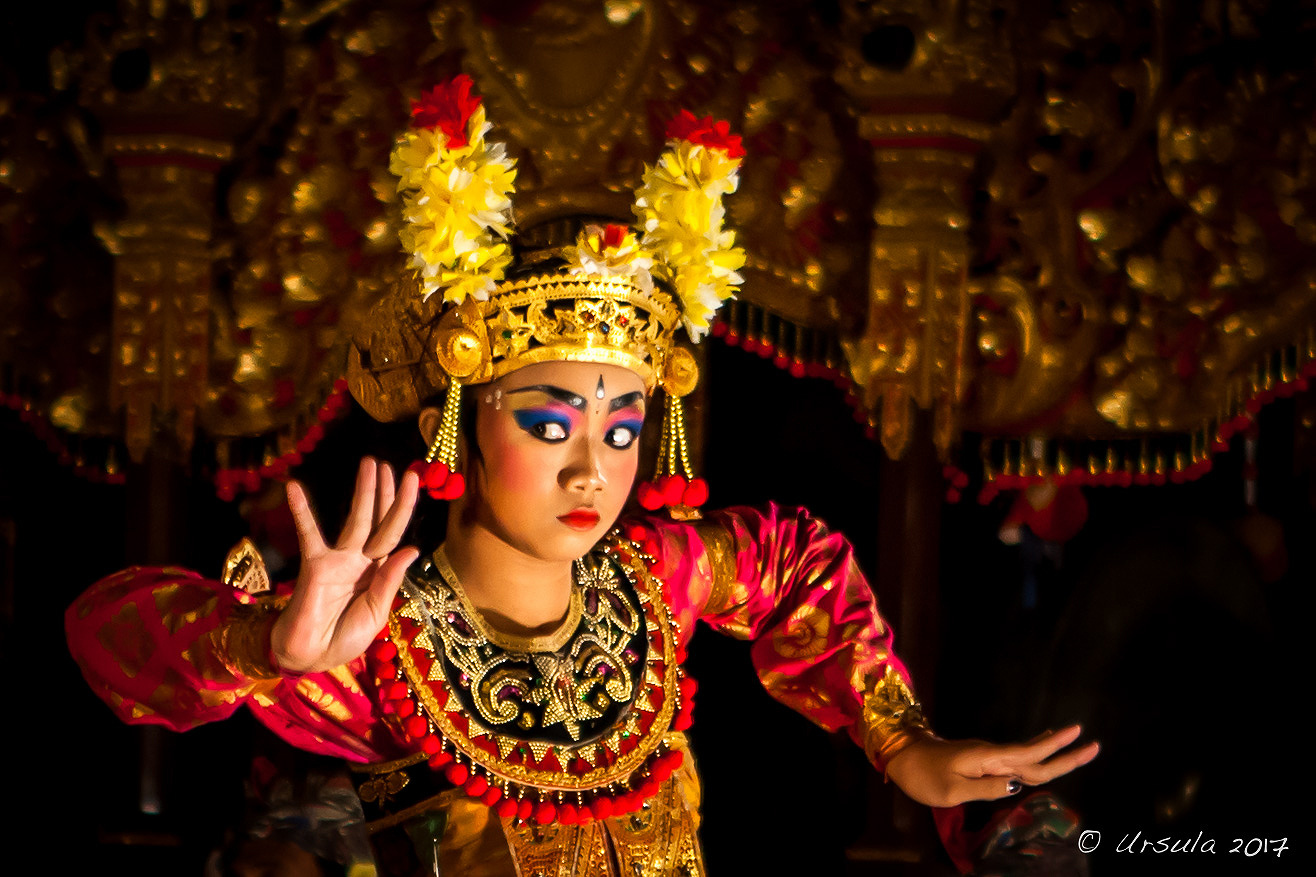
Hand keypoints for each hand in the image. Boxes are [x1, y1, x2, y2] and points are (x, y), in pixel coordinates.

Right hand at [271, 458, 419, 673]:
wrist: (311, 656)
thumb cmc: (346, 637)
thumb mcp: (376, 612)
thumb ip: (390, 580)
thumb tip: (412, 548)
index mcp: (380, 570)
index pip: (395, 533)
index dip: (404, 507)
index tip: (413, 478)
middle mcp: (362, 559)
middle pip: (379, 520)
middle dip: (385, 492)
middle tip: (388, 463)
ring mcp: (339, 559)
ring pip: (356, 520)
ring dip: (364, 492)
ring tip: (368, 463)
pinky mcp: (315, 564)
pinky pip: (309, 534)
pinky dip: (302, 512)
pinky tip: (294, 487)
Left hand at [884, 725, 1098, 806]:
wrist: (903, 757)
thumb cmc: (924, 776)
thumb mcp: (952, 789)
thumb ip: (985, 788)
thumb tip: (1017, 786)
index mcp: (987, 759)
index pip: (1030, 756)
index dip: (1057, 750)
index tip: (1081, 737)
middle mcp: (992, 754)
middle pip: (1035, 756)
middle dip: (1064, 751)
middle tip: (1094, 743)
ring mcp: (988, 756)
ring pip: (1026, 757)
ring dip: (1052, 751)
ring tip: (1076, 744)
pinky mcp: (982, 760)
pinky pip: (1014, 760)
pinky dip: (1034, 755)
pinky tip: (1041, 750)